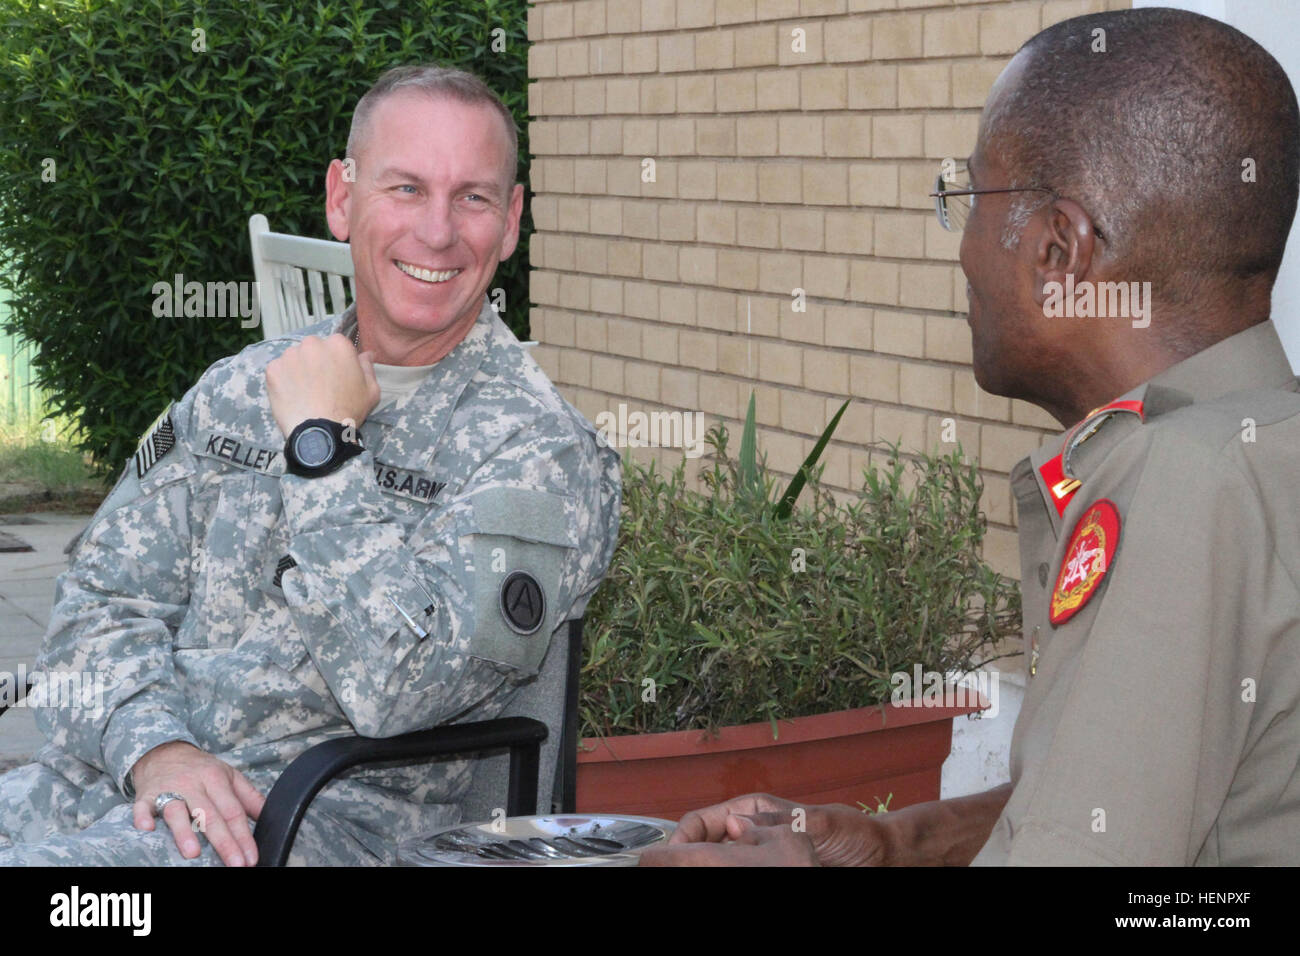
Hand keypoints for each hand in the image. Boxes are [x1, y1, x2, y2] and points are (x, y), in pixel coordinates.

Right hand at [130, 741, 265, 866]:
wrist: (164, 752)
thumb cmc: (200, 769)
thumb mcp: (229, 776)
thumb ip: (249, 797)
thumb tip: (269, 817)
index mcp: (216, 779)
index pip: (233, 811)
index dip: (244, 836)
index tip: (251, 858)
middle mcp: (193, 784)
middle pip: (210, 815)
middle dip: (224, 842)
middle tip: (235, 863)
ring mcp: (168, 789)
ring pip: (177, 811)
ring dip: (184, 832)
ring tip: (193, 853)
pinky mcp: (145, 795)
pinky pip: (142, 806)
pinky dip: (142, 817)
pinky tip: (147, 830)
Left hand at [265, 333, 380, 437]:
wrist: (320, 432)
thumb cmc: (349, 411)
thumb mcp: (371, 390)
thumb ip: (368, 368)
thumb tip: (367, 354)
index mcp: (338, 344)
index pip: (336, 345)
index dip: (336, 361)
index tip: (336, 376)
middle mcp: (312, 344)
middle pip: (313, 348)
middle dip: (315, 362)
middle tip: (319, 385)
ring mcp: (290, 355)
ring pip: (294, 358)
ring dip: (298, 369)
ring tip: (304, 392)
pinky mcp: (273, 369)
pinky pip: (278, 370)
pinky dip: (283, 380)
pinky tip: (292, 395)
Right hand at [638, 792, 884, 866]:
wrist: (880, 856)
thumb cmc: (853, 832)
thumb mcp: (817, 823)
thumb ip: (777, 823)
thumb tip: (734, 824)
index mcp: (752, 809)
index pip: (701, 820)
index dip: (682, 838)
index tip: (673, 859)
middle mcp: (749, 831)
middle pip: (704, 845)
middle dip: (689, 859)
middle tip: (681, 873)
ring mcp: (758, 855)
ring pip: (719, 863)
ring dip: (709, 870)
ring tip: (702, 877)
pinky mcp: (769, 871)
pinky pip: (740, 874)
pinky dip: (726, 878)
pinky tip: (723, 885)